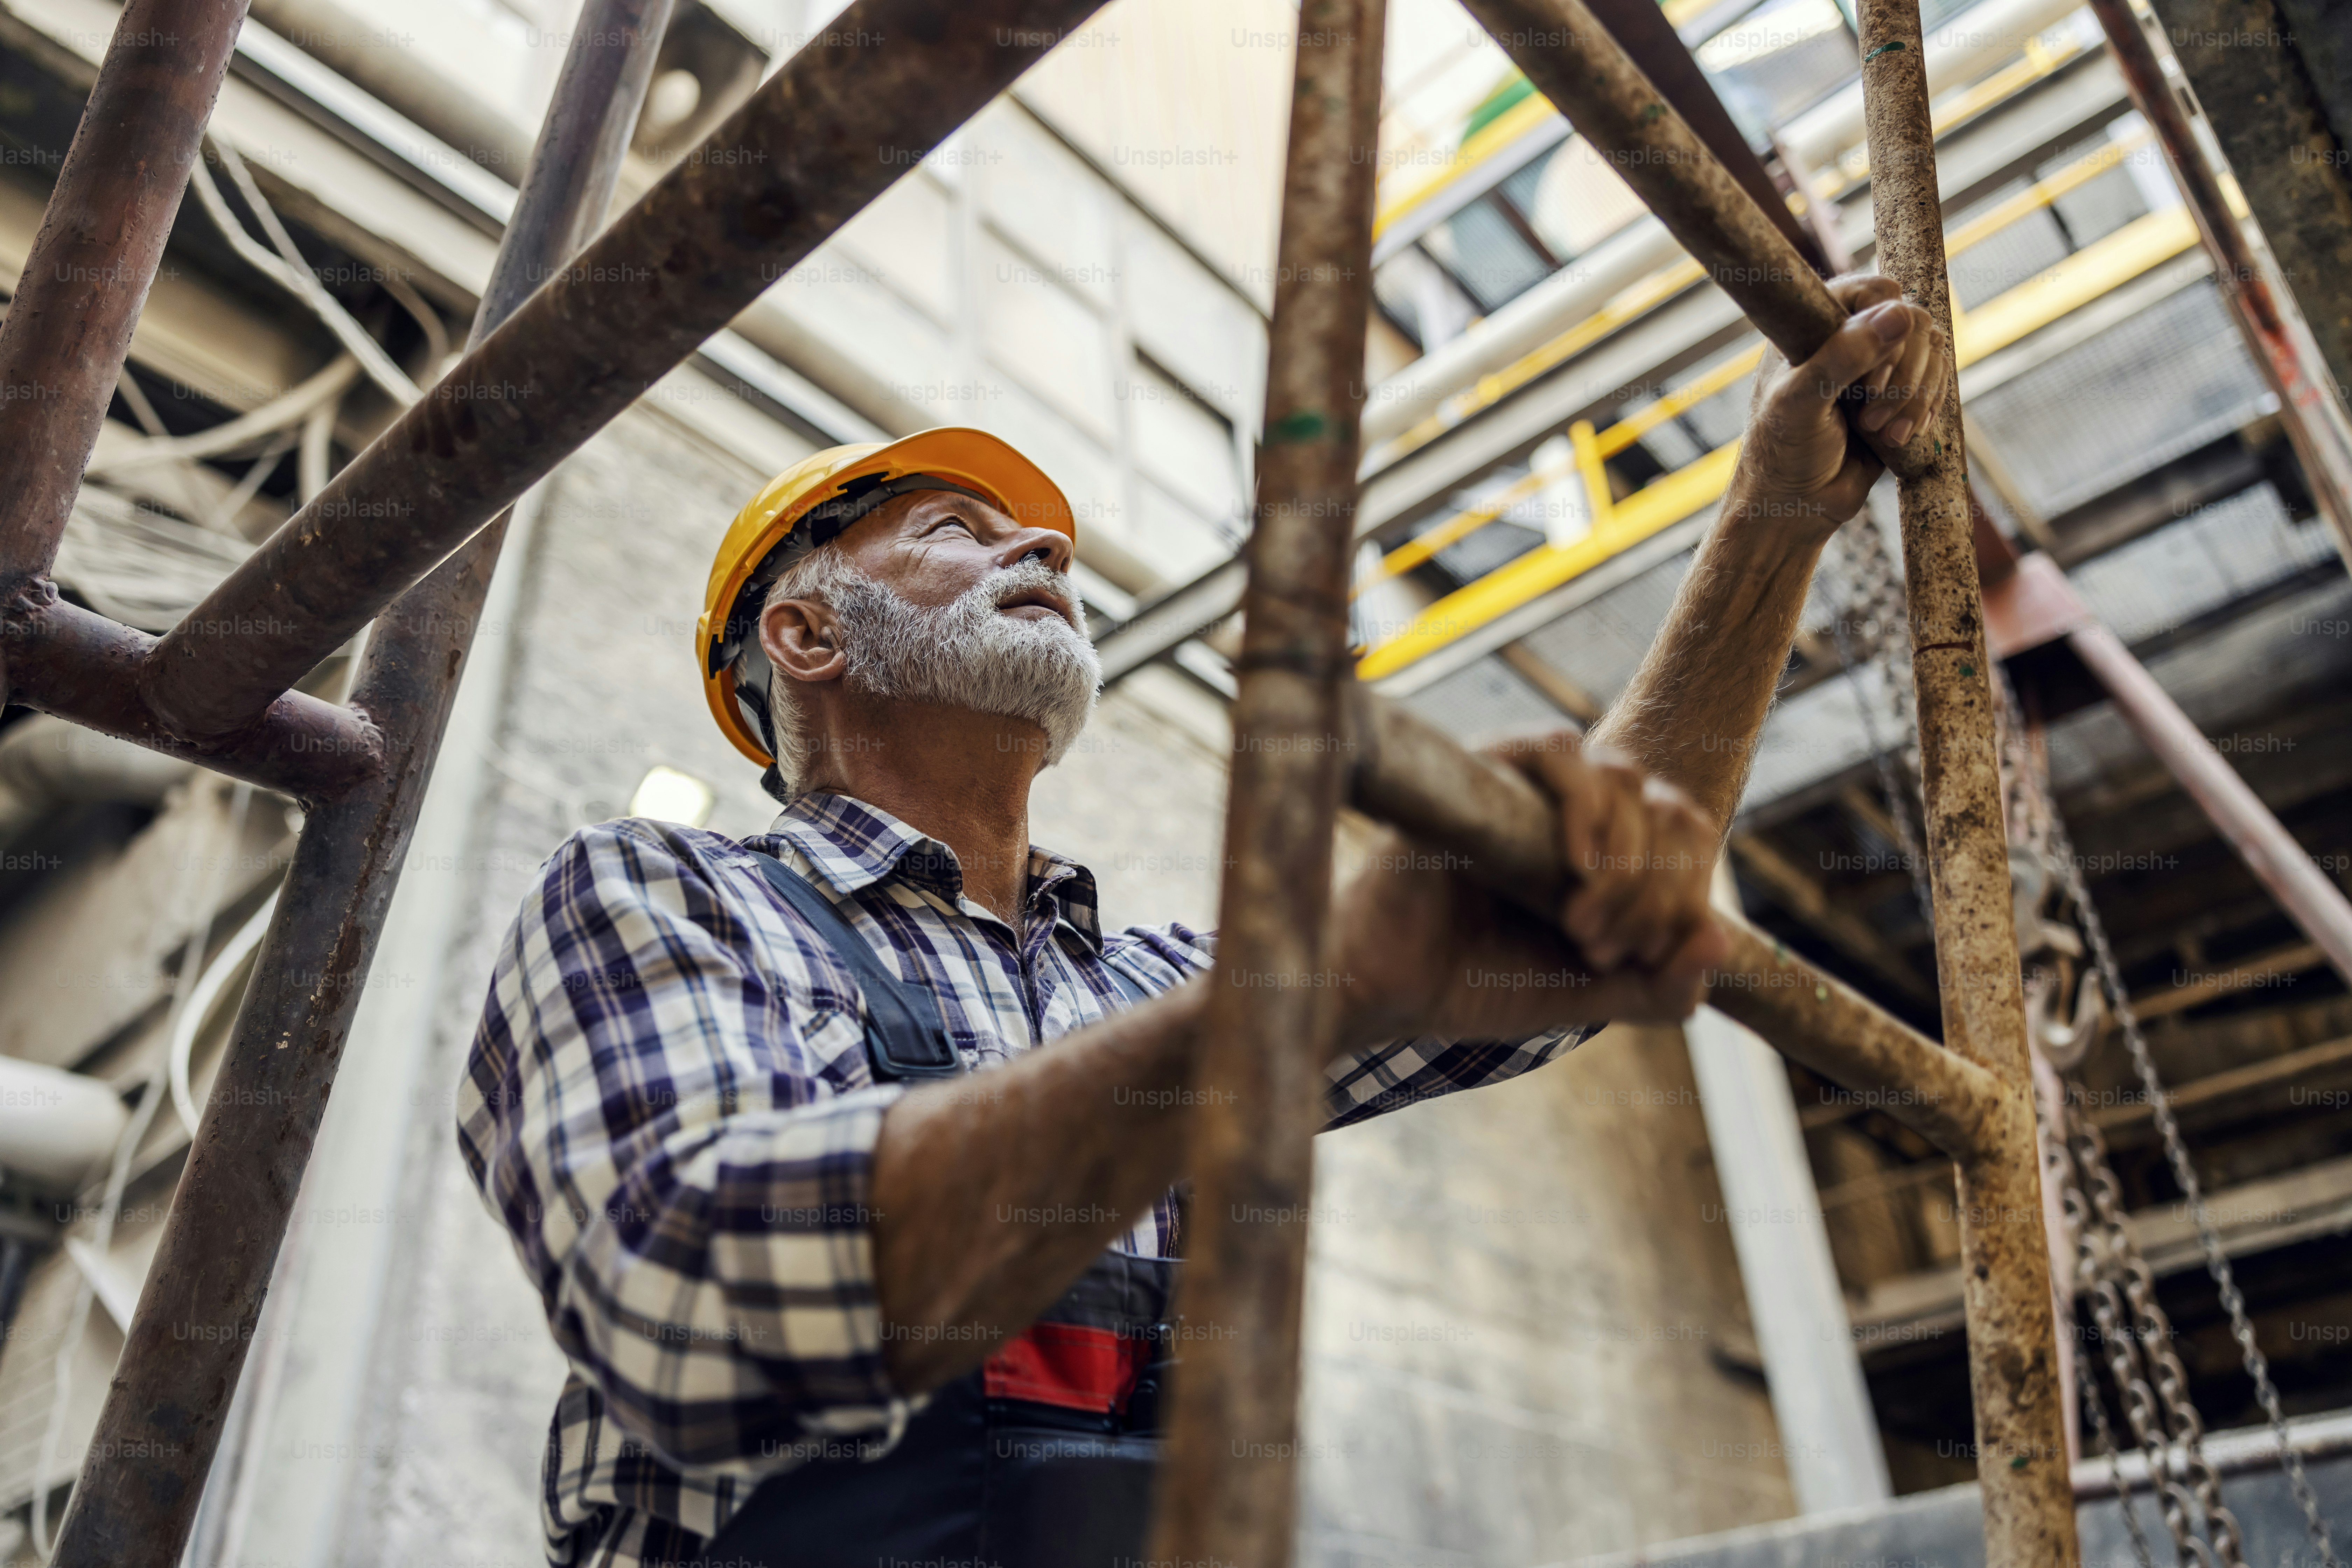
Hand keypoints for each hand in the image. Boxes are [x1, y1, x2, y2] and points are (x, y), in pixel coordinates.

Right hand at [1331, 731, 1728, 1048]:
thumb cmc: (1476, 987)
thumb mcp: (1590, 997)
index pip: (1687, 838)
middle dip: (1654, 891)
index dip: (1684, 899)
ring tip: (1579, 925)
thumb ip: (1662, 987)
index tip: (1633, 961)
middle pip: (1668, 808)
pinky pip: (1559, 748)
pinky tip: (1579, 866)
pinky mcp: (1483, 770)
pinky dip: (1587, 804)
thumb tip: (1722, 939)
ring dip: (1625, 864)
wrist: (1388, 991)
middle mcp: (1576, 808)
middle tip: (1602, 948)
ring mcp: (1531, 785)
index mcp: (1609, 851)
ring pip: (1626, 779)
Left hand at [1736, 273, 1950, 529]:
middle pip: (1914, 320)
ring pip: (1933, 350)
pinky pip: (1937, 379)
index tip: (1865, 383)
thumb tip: (1900, 313)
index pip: (1875, 291)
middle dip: (1903, 373)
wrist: (1795, 507)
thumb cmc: (1782, 454)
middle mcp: (1847, 335)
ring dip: (1917, 395)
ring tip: (1884, 433)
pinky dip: (1927, 407)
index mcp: (1813, 323)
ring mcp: (1877, 363)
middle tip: (1870, 417)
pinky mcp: (1899, 393)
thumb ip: (1842, 357)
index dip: (1884, 329)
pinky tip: (1901, 436)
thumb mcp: (1801, 403)